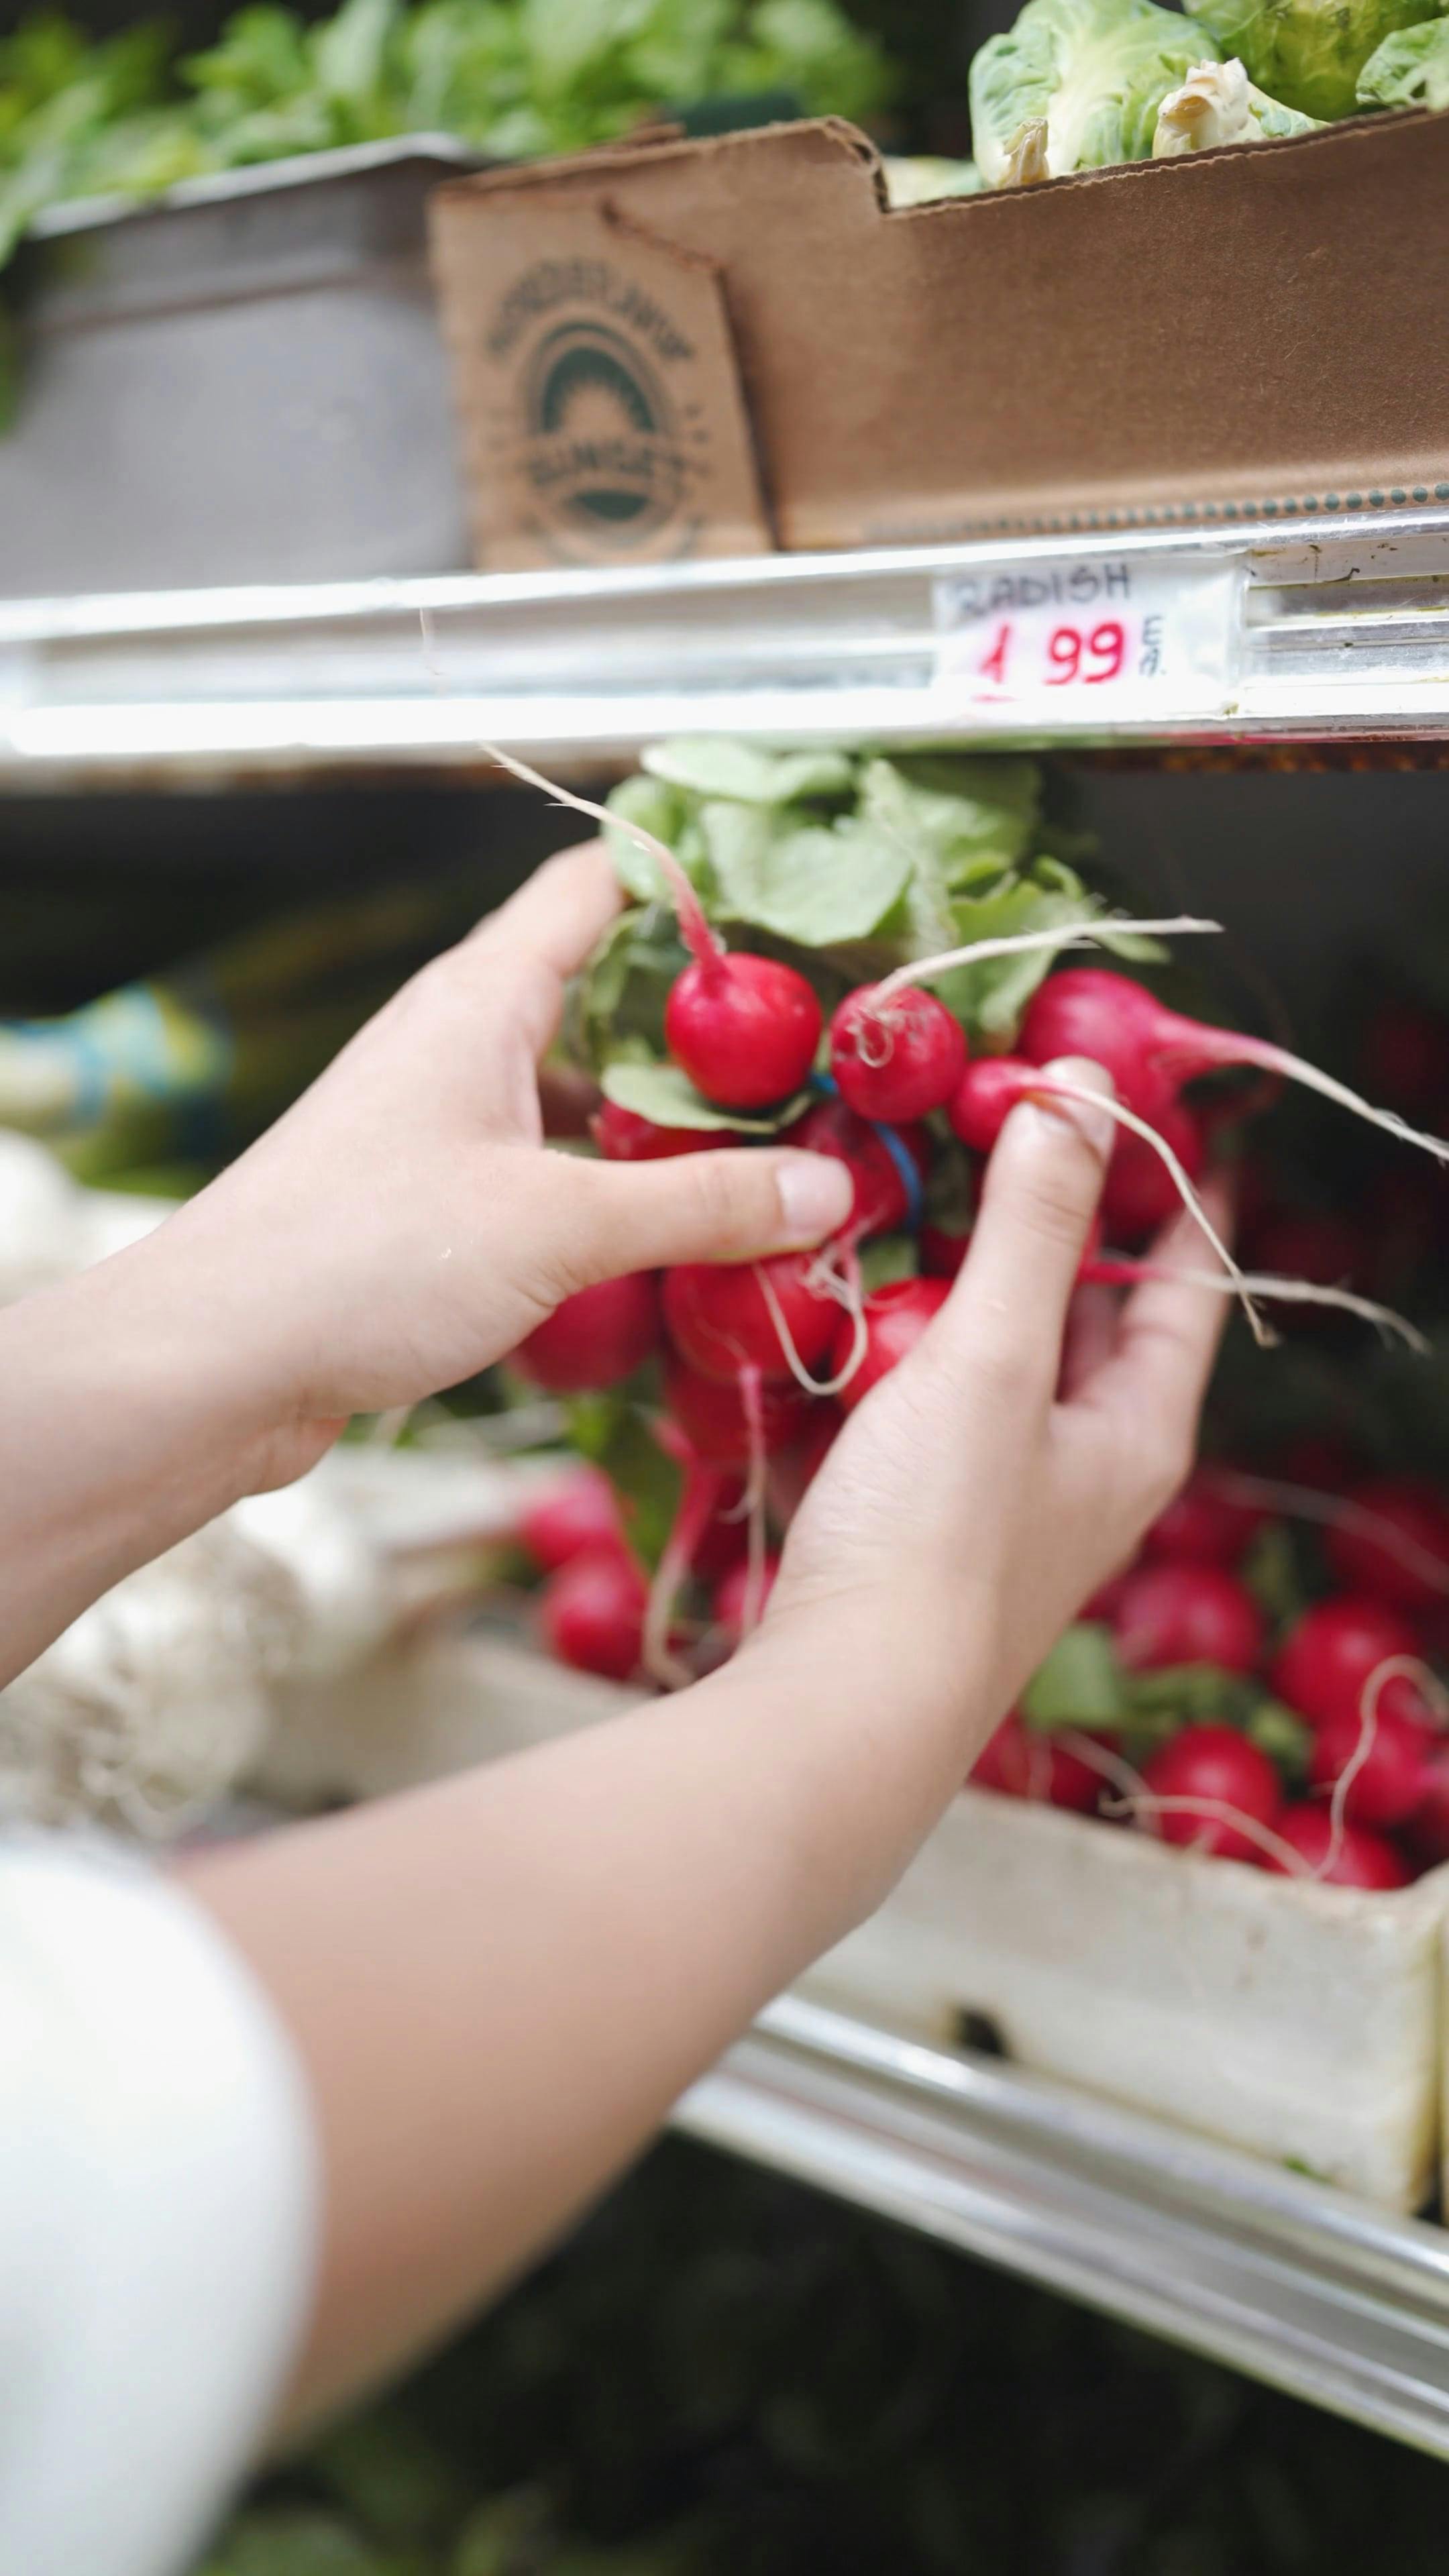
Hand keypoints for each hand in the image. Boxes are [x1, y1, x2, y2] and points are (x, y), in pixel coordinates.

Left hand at [149, 841, 852, 1480]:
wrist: (212, 1363)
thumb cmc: (359, 1259)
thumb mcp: (559, 1225)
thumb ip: (701, 1205)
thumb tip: (826, 1190)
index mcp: (482, 999)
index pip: (597, 885)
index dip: (693, 880)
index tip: (795, 906)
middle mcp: (459, 1044)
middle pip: (604, 998)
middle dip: (706, 1027)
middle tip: (817, 1056)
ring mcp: (441, 1123)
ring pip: (578, 1097)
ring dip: (663, 1126)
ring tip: (772, 1152)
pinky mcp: (432, 1204)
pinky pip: (547, 1173)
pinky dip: (612, 1194)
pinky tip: (675, 1242)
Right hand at [762, 1059, 1226, 1761]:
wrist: (842, 1704)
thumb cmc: (938, 1538)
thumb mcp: (993, 1359)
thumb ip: (1033, 1227)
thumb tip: (1081, 1096)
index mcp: (1139, 1426)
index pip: (1189, 1277)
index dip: (1177, 1184)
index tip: (1146, 1094)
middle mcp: (1087, 1456)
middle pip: (1094, 1305)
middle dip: (1057, 1209)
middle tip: (1009, 1106)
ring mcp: (1004, 1485)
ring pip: (1005, 1341)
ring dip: (972, 1259)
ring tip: (926, 1166)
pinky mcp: (925, 1505)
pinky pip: (934, 1384)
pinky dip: (909, 1322)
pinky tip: (858, 1275)